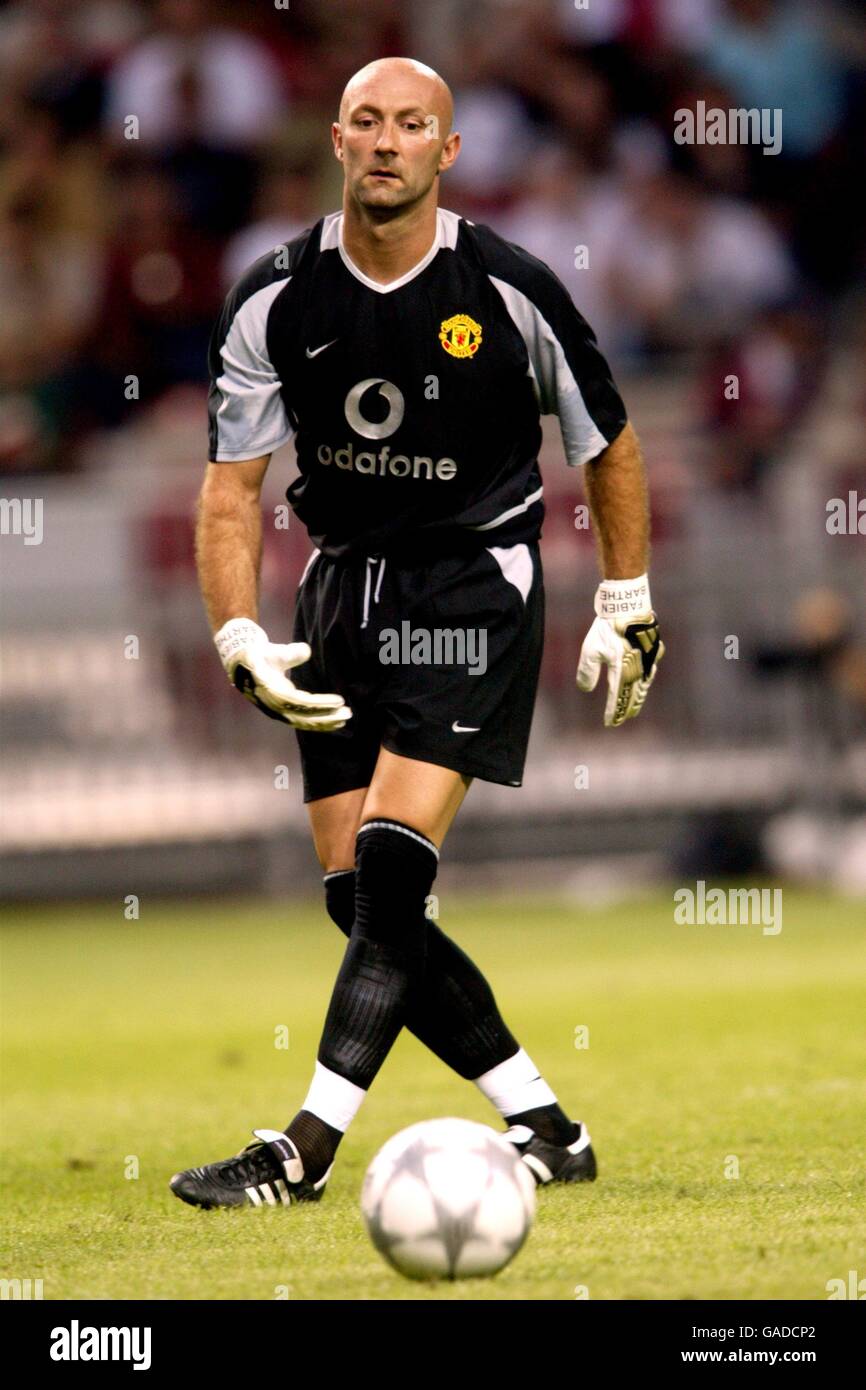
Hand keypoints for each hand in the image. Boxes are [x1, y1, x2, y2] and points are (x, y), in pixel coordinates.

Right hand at [214, 618, 350, 730]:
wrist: (242, 664)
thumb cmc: (259, 656)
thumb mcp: (271, 651)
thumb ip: (288, 653)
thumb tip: (306, 651)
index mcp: (272, 694)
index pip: (301, 703)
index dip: (320, 704)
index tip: (339, 700)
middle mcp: (275, 707)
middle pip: (305, 718)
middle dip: (327, 717)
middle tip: (348, 713)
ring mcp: (279, 712)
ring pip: (305, 722)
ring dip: (325, 722)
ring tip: (345, 718)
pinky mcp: (283, 712)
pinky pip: (303, 721)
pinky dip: (318, 722)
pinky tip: (334, 720)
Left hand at [576, 575, 663, 726]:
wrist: (629, 605)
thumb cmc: (608, 628)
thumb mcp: (591, 649)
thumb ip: (588, 671)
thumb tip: (586, 689)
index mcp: (623, 672)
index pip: (618, 698)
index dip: (614, 712)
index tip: (610, 723)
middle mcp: (638, 669)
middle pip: (634, 695)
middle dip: (628, 708)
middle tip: (624, 718)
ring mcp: (648, 660)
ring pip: (644, 684)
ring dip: (639, 696)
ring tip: (635, 705)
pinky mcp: (653, 650)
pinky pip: (650, 671)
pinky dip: (645, 680)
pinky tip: (644, 680)